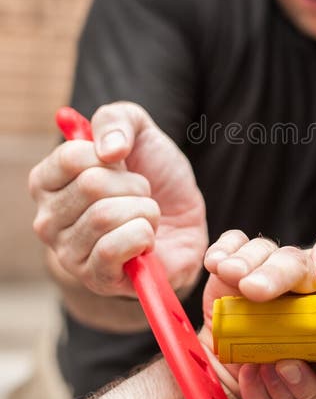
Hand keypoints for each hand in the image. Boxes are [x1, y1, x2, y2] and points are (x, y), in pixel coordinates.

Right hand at [29, 102, 206, 296]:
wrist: (185, 220)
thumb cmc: (155, 175)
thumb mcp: (140, 131)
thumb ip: (117, 120)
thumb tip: (108, 150)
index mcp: (47, 181)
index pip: (72, 157)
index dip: (111, 155)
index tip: (123, 164)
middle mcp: (47, 219)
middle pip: (92, 185)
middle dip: (133, 185)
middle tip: (141, 194)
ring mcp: (68, 253)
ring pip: (107, 216)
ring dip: (144, 210)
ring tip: (145, 216)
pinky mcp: (95, 278)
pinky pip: (114, 248)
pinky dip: (144, 236)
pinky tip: (147, 240)